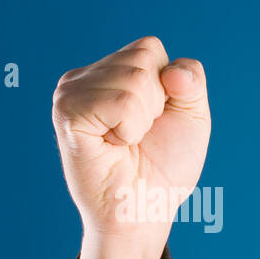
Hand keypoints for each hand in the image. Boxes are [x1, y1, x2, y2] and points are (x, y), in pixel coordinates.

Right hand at [52, 35, 210, 258]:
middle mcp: (87, 77)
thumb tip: (174, 71)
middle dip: (158, 102)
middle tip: (140, 135)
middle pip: (143, 58)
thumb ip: (192, 82)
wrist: (145, 210)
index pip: (150, 47)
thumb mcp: (192, 118)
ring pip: (134, 78)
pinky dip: (130, 128)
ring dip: (144, 119)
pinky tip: (115, 144)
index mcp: (112, 72)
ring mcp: (72, 92)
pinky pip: (122, 102)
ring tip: (126, 141)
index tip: (156, 120)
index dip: (169, 86)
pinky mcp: (67, 112)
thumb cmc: (164, 167)